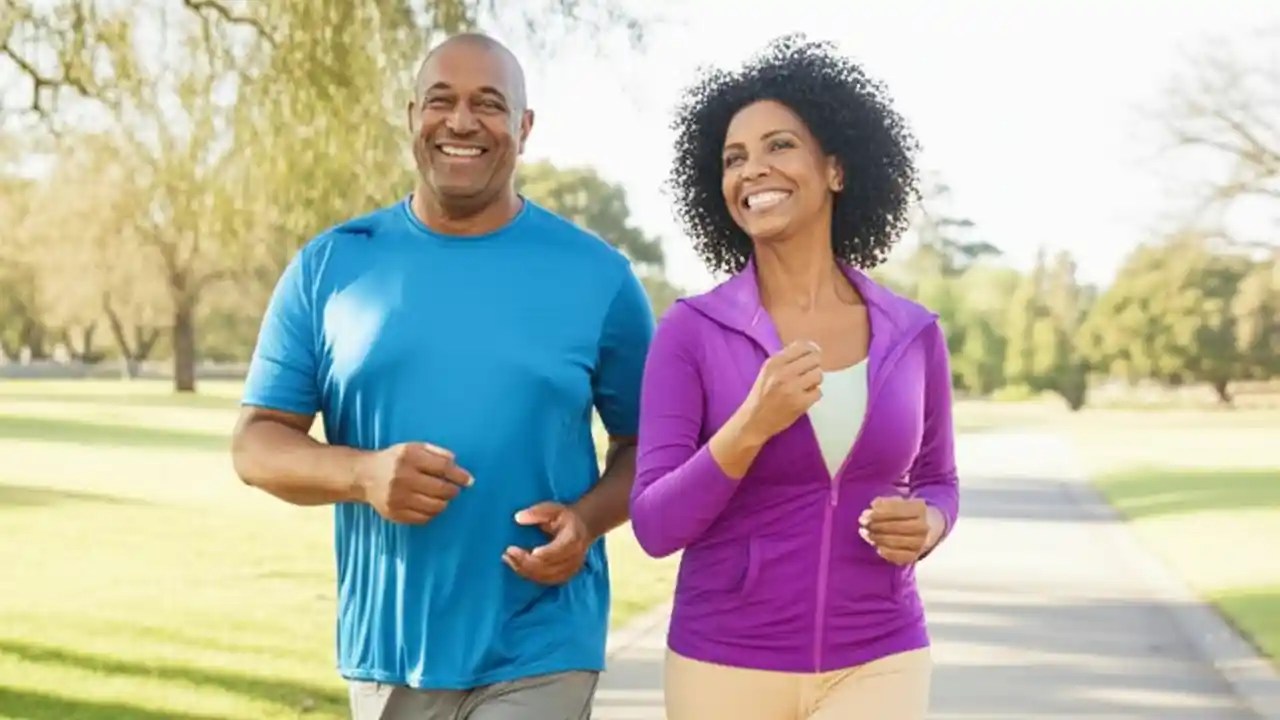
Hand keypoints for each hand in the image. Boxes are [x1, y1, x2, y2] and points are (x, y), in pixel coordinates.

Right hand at [356, 442, 471, 523]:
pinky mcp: (394, 513)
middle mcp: (402, 478)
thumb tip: (456, 463)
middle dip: (453, 491)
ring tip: (441, 497)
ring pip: (434, 506)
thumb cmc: (395, 460)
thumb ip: (437, 452)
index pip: (442, 468)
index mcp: (409, 457)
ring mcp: (397, 498)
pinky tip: (429, 505)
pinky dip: (431, 513)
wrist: (365, 476)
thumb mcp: (414, 447)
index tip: (469, 481)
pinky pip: (423, 518)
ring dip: (444, 503)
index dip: (459, 475)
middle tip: (454, 490)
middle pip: (440, 489)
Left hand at [503, 502, 591, 584]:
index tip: (518, 550)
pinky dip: (530, 576)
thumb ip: (536, 512)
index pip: (556, 550)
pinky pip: (546, 581)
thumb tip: (518, 518)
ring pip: (545, 576)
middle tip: (507, 553)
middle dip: (525, 562)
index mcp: (573, 538)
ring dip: (525, 570)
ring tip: (508, 560)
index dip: (539, 553)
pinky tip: (518, 567)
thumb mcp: (552, 508)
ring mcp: (571, 569)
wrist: (584, 528)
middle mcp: (574, 557)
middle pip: (548, 566)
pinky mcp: (566, 576)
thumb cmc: (565, 517)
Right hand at [738, 340, 823, 443]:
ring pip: (818, 375)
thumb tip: (812, 348)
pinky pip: (818, 392)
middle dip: (814, 366)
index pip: (803, 346)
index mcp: (774, 362)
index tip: (811, 357)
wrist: (753, 421)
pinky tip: (804, 398)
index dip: (811, 351)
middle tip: (808, 374)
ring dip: (814, 381)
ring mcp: (792, 388)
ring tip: (805, 387)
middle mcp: (783, 373)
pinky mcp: (800, 403)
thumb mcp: (768, 371)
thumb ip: (786, 359)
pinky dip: (813, 395)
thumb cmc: (762, 395)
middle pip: (814, 359)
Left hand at [858, 496, 933, 565]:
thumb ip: (887, 503)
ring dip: (877, 538)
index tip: (864, 514)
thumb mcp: (902, 502)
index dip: (878, 513)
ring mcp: (921, 543)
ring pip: (895, 542)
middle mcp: (923, 527)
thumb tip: (872, 507)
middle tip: (863, 523)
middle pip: (895, 527)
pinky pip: (898, 556)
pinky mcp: (917, 556)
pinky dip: (885, 552)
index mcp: (920, 509)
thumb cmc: (911, 512)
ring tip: (866, 534)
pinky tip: (876, 546)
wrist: (933, 526)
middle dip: (875, 525)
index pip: (896, 511)